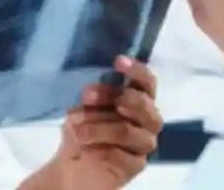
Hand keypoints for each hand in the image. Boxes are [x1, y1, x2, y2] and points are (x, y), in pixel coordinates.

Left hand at [37, 56, 162, 188]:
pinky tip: (86, 148)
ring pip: (125, 129)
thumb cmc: (84, 128)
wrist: (74, 163)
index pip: (147, 82)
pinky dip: (98, 148)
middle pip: (140, 103)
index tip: (118, 61)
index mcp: (140, 99)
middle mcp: (149, 119)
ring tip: (76, 129)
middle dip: (111, 97)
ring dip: (97, 126)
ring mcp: (145, 142)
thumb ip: (93, 98)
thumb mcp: (85, 108)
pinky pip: (119, 153)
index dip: (136, 70)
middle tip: (88, 97)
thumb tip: (91, 94)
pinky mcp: (137, 163)